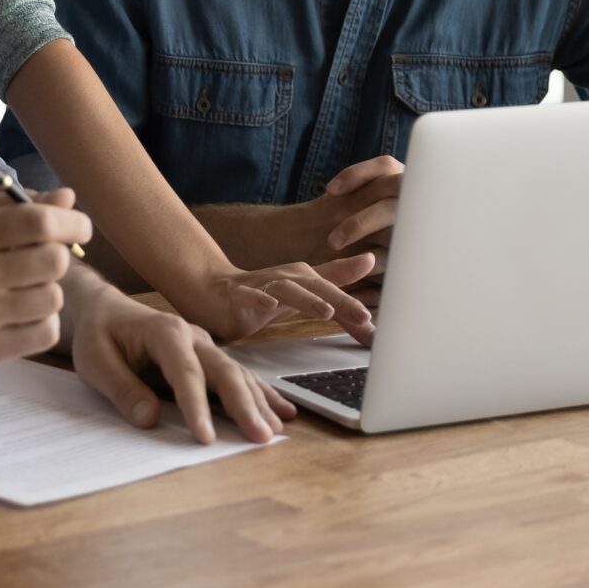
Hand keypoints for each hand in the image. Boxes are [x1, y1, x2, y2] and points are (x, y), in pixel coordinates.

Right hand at [0, 188, 87, 369]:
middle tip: (41, 262)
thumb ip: (12, 207)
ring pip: (53, 299)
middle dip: (57, 259)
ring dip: (47, 292)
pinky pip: (43, 333)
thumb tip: (67, 199)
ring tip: (22, 291)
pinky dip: (41, 322)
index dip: (72, 223)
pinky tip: (19, 315)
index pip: (40, 223)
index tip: (78, 228)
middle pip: (55, 262)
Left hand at [70, 287, 294, 444]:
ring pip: (237, 374)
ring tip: (275, 431)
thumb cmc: (99, 335)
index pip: (186, 374)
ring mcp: (204, 345)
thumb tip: (148, 418)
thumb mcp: (95, 361)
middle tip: (261, 437)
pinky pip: (239, 376)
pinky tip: (281, 412)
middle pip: (224, 372)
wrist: (105, 311)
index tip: (205, 439)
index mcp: (165, 332)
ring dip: (258, 403)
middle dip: (244, 406)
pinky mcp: (208, 357)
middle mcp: (192, 335)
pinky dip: (261, 394)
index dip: (196, 408)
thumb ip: (122, 388)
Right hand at [183, 155, 403, 341]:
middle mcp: (287, 278)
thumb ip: (336, 277)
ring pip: (287, 290)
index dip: (356, 309)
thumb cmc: (262, 292)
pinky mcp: (237, 294)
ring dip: (307, 300)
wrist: (212, 291)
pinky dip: (257, 298)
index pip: (335, 294)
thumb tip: (370, 260)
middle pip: (318, 288)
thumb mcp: (302, 288)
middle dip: (342, 302)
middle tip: (363, 317)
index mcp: (304, 279)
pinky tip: (268, 305)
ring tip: (326, 312)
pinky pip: (248, 296)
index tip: (376, 327)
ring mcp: (261, 285)